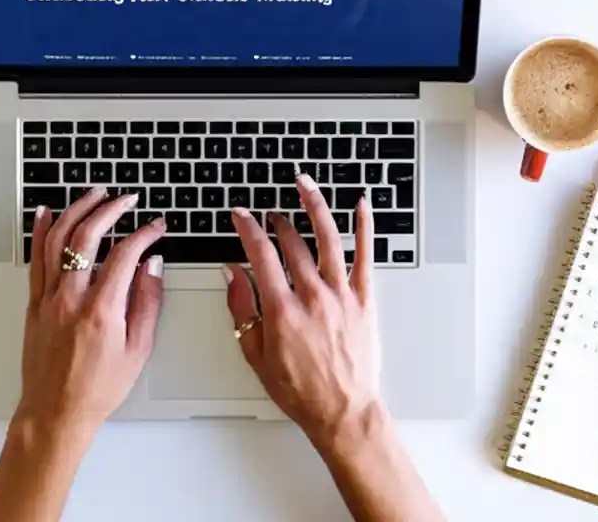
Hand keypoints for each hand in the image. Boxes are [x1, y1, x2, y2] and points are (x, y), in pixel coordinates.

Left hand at [17, 187, 166, 435]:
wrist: (56, 412)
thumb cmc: (96, 389)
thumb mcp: (138, 350)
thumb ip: (147, 304)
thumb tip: (153, 268)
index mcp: (101, 310)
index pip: (125, 254)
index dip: (144, 233)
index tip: (156, 227)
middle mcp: (71, 298)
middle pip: (87, 236)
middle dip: (109, 209)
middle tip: (125, 200)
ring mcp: (49, 299)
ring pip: (58, 240)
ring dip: (76, 210)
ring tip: (92, 195)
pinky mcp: (34, 304)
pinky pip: (36, 259)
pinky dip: (41, 231)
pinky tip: (48, 214)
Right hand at [224, 174, 380, 448]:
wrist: (343, 411)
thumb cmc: (300, 390)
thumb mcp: (256, 354)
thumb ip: (242, 310)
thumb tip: (232, 275)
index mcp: (282, 310)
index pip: (260, 254)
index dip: (247, 229)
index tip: (240, 216)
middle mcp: (313, 296)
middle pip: (291, 243)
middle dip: (276, 221)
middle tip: (268, 213)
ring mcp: (341, 295)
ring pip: (327, 238)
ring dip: (314, 206)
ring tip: (304, 185)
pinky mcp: (364, 300)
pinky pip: (365, 255)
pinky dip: (364, 227)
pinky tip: (360, 205)